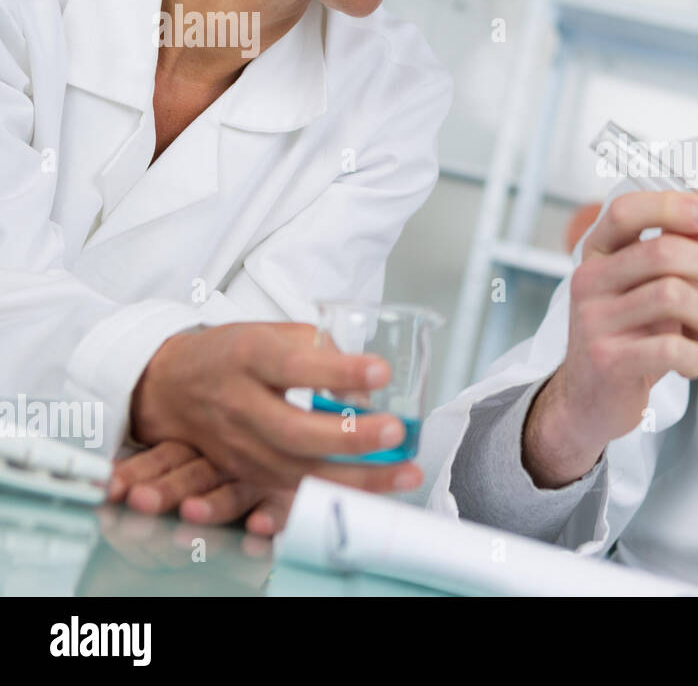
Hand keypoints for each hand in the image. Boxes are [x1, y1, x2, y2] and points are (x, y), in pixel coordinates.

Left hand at [109, 441, 293, 535]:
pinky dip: (271, 519)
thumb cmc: (214, 472)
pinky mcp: (284, 499)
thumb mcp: (180, 466)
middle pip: (194, 474)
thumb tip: (105, 487)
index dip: (134, 473)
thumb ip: (146, 477)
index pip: (163, 458)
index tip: (110, 488)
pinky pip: (280, 509)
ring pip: (233, 493)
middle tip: (141, 501)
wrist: (284, 458)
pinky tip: (257, 528)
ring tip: (191, 513)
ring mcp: (256, 480)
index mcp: (197, 450)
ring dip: (212, 505)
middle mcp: (225, 462)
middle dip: (166, 490)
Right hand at [130, 322, 422, 494]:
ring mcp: (238, 445)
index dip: (339, 370)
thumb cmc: (230, 354)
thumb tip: (367, 387)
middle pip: (294, 430)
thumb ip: (322, 350)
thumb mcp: (271, 332)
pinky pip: (292, 489)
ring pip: (297, 471)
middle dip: (350, 437)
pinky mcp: (242, 473)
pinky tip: (374, 493)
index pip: (295, 365)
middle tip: (395, 432)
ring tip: (403, 473)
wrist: (166, 386)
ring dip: (355, 478)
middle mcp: (239, 405)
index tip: (382, 371)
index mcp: (249, 357)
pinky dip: (334, 494)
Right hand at [524, 190, 697, 486]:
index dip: (673, 205)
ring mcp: (594, 322)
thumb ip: (673, 243)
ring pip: (675, 297)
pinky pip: (674, 348)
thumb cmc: (630, 334)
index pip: (625, 211)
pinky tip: (691, 362)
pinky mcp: (608, 362)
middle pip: (663, 252)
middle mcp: (589, 281)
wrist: (589, 399)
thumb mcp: (646, 284)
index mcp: (598, 253)